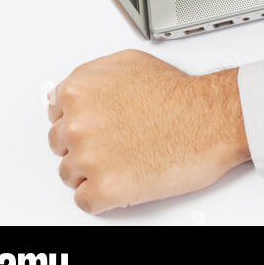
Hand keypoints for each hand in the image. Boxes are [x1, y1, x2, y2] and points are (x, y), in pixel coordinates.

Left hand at [48, 49, 249, 214]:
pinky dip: (102, 196)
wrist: (209, 120)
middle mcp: (77, 123)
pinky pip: (85, 201)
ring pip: (70, 174)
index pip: (54, 112)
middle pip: (60, 144)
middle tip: (113, 142)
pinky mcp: (104, 189)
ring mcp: (88, 158)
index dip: (76, 119)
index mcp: (79, 90)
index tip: (90, 125)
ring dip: (92, 171)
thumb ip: (93, 77)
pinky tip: (123, 178)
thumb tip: (78, 91)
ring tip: (122, 158)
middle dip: (84, 144)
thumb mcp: (129, 63)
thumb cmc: (177, 94)